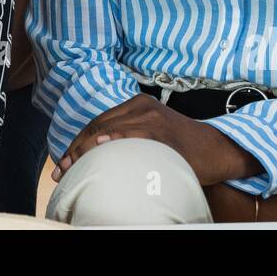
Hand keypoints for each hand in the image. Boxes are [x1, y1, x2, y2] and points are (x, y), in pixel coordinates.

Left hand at [51, 93, 256, 186]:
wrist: (215, 149)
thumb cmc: (180, 147)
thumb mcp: (150, 135)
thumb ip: (127, 137)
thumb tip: (97, 156)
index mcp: (135, 104)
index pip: (96, 122)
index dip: (76, 143)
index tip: (63, 163)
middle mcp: (140, 106)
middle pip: (97, 126)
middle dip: (75, 149)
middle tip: (61, 170)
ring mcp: (151, 116)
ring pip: (108, 129)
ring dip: (86, 149)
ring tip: (71, 168)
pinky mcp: (161, 129)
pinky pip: (132, 134)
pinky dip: (114, 138)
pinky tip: (101, 146)